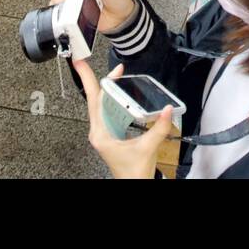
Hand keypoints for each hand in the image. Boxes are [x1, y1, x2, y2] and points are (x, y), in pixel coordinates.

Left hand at [75, 60, 175, 179]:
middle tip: (102, 63)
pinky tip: (123, 94)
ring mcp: (105, 133)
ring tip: (117, 74)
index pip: (93, 100)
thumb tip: (167, 109)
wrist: (134, 185)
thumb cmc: (134, 173)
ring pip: (104, 105)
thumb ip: (159, 129)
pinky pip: (111, 112)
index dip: (87, 79)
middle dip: (102, 80)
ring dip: (110, 89)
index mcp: (101, 133)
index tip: (80, 63)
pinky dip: (117, 100)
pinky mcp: (112, 134)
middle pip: (97, 99)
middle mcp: (99, 131)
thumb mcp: (147, 148)